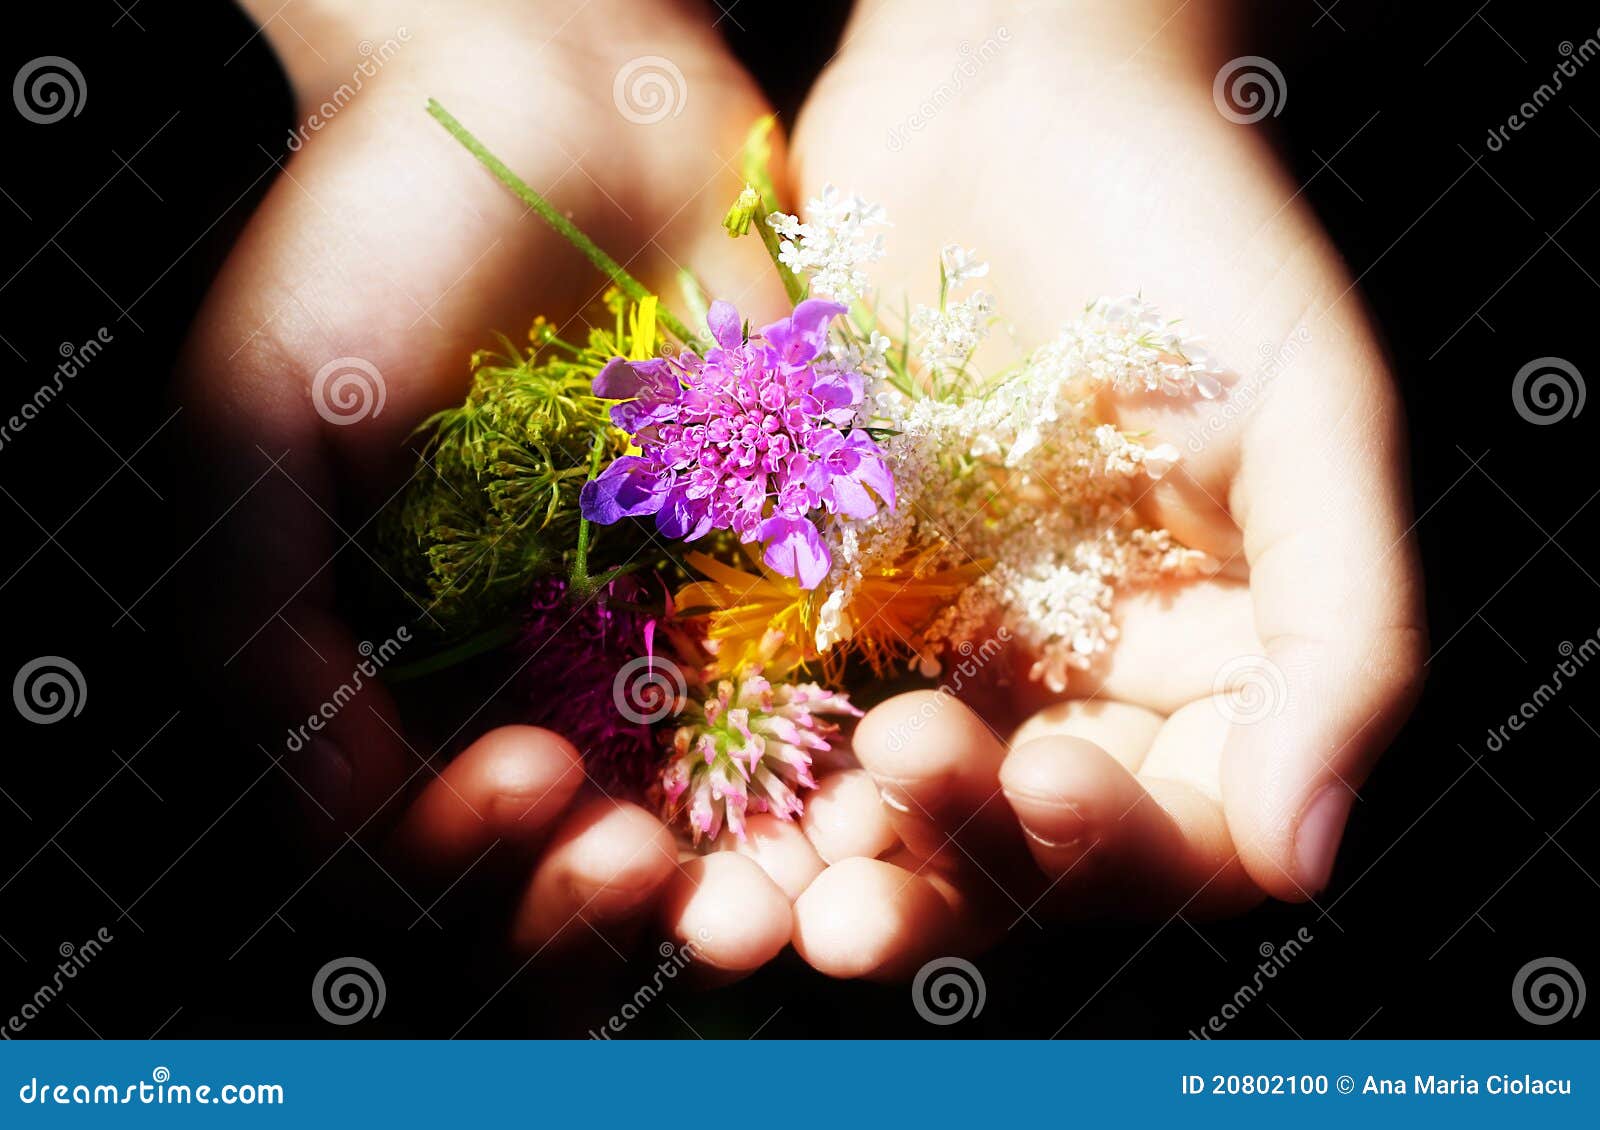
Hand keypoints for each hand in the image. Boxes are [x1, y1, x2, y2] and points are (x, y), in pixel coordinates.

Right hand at [178, 0, 794, 977]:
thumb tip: (341, 822)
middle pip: (595, 864)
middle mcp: (558, 678)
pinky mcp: (798, 560)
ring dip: (764, 863)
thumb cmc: (371, 247)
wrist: (545, 98)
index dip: (477, 866)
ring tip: (790, 860)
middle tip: (650, 870)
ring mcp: (687, 628)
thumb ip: (266, 625)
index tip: (514, 787)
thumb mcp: (264, 428)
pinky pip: (840, 681)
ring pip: (733, 811)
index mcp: (420, 676)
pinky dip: (863, 743)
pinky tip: (885, 749)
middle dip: (622, 904)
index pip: (444, 853)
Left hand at [781, 0, 1425, 976]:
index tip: (1043, 775)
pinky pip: (799, 712)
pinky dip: (762, 777)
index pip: (1182, 833)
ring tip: (776, 886)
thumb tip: (1303, 857)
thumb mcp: (1312, 420)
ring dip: (843, 871)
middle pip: (1023, 855)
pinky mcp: (835, 589)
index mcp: (1207, 661)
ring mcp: (949, 637)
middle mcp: (1076, 674)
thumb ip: (1341, 638)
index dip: (1116, 850)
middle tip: (865, 893)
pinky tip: (711, 806)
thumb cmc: (1186, 234)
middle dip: (951, 885)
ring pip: (899, 814)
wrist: (1009, 92)